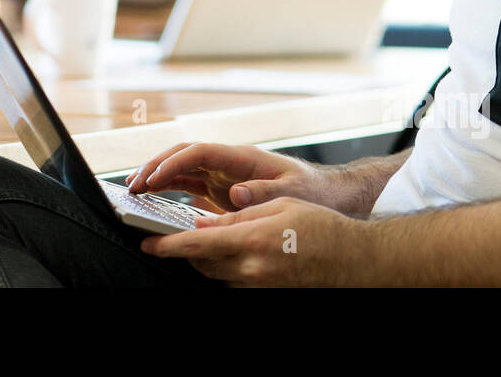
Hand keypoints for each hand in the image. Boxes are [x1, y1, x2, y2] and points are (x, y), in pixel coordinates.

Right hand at [126, 142, 335, 212]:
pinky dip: (168, 187)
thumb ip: (264, 192)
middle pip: (184, 155)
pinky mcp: (221, 188)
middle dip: (156, 166)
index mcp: (242, 157)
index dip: (175, 163)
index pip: (200, 152)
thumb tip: (236, 192)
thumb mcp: (293, 192)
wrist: (326, 194)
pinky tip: (152, 196)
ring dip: (157, 176)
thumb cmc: (312, 191)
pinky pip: (188, 183)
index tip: (155, 178)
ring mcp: (223, 174)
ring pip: (182, 168)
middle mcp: (228, 162)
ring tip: (134, 190)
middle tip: (133, 184)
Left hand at [141, 197, 362, 285]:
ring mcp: (258, 285)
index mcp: (251, 241)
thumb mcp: (278, 207)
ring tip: (204, 239)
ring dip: (205, 258)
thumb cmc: (321, 226)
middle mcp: (251, 269)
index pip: (196, 245)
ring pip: (215, 274)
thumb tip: (204, 222)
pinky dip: (225, 267)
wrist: (353, 259)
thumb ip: (238, 216)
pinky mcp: (264, 292)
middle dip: (185, 250)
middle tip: (173, 236)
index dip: (167, 246)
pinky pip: (233, 281)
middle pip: (201, 262)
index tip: (147, 243)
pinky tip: (232, 253)